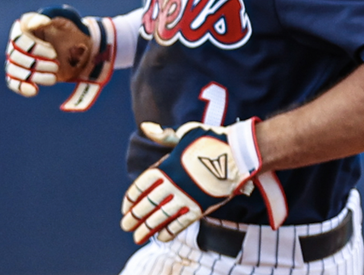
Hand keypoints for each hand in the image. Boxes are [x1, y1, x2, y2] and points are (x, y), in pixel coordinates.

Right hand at [5, 5, 113, 110]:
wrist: (79, 49)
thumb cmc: (72, 31)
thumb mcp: (68, 21)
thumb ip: (55, 17)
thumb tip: (37, 22)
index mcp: (26, 26)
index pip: (18, 37)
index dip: (34, 47)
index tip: (53, 52)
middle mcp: (19, 42)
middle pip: (16, 55)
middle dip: (37, 63)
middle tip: (56, 64)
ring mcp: (19, 58)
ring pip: (14, 69)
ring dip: (34, 75)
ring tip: (53, 78)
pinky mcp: (23, 74)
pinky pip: (13, 82)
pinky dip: (21, 87)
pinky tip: (34, 90)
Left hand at [121, 119, 286, 243]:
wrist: (238, 153)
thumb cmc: (211, 139)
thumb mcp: (185, 132)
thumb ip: (164, 135)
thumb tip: (145, 126)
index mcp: (167, 165)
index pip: (142, 185)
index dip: (131, 198)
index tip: (125, 207)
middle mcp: (174, 183)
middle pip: (148, 203)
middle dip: (135, 217)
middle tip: (125, 226)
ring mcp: (186, 196)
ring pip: (161, 216)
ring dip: (148, 228)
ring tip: (137, 237)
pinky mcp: (200, 206)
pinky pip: (181, 222)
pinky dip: (170, 231)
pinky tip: (161, 237)